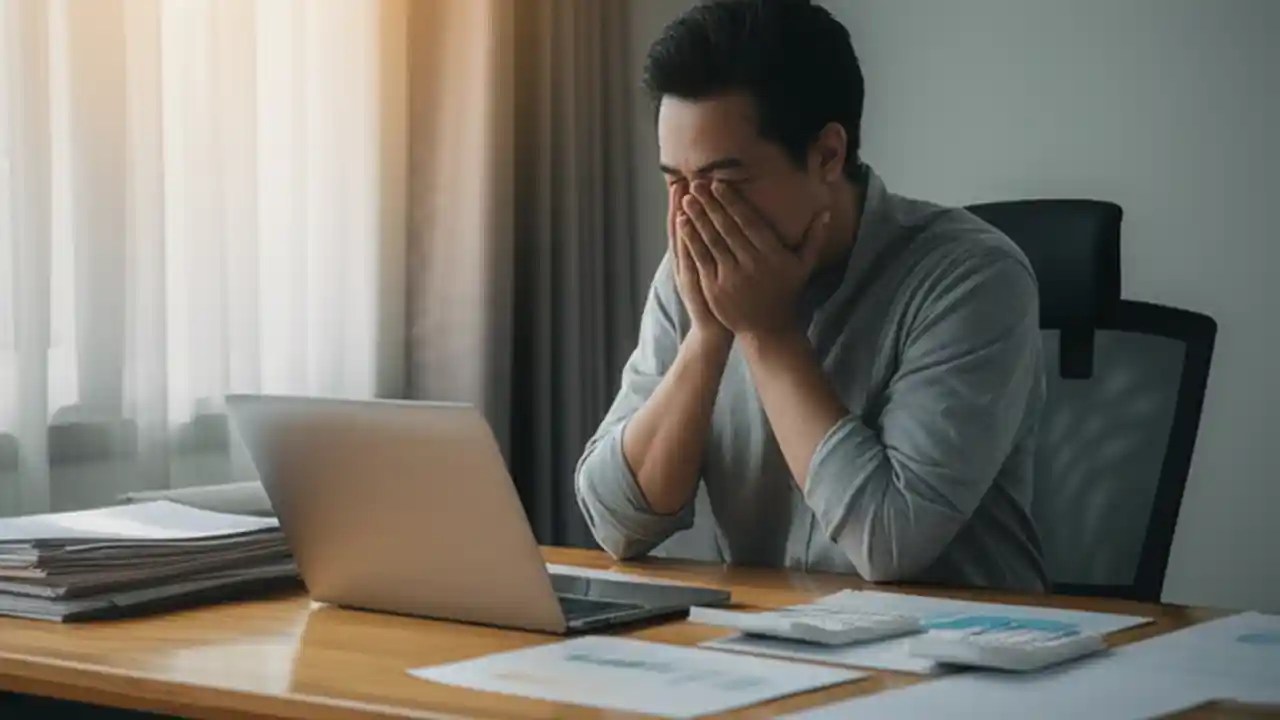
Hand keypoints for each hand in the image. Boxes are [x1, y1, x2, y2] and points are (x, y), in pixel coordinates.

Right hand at [668, 183, 731, 345]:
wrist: (713, 329)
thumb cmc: (721, 299)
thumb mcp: (717, 271)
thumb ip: (717, 248)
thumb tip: (721, 225)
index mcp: (693, 255)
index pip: (688, 223)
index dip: (686, 203)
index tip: (688, 180)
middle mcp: (686, 259)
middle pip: (682, 224)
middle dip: (682, 201)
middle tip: (682, 176)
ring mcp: (685, 268)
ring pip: (680, 234)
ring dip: (679, 210)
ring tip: (679, 189)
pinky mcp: (690, 278)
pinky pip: (685, 252)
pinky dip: (682, 236)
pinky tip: (681, 220)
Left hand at [680, 181, 830, 341]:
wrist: (768, 329)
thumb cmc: (786, 292)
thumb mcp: (804, 266)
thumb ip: (814, 237)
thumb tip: (827, 212)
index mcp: (772, 254)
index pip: (748, 222)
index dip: (732, 202)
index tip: (718, 184)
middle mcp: (751, 264)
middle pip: (727, 228)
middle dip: (711, 204)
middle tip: (697, 183)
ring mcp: (731, 277)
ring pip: (712, 241)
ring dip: (698, 218)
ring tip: (687, 199)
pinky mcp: (715, 288)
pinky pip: (701, 259)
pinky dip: (691, 241)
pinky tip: (682, 224)